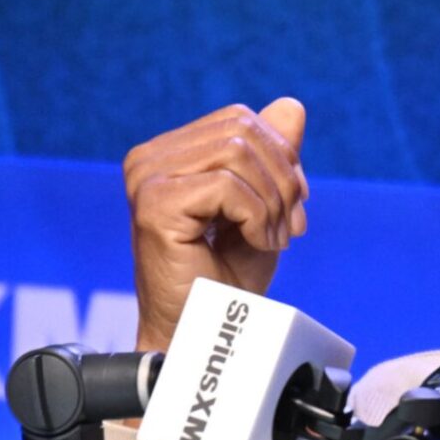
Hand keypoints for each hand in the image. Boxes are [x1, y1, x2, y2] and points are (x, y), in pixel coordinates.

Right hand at [122, 98, 309, 352]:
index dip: (281, 159)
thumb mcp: (263, 209)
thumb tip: (291, 105)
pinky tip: (255, 245)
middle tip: (288, 228)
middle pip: (243, 131)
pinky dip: (258, 218)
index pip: (240, 120)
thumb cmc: (226, 281)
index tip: (292, 210)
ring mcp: (146, 180)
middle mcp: (148, 160)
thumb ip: (273, 158)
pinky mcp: (154, 205)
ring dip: (272, 203)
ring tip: (270, 240)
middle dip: (282, 180)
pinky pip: (229, 187)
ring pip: (239, 155)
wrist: (203, 333)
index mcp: (168, 154)